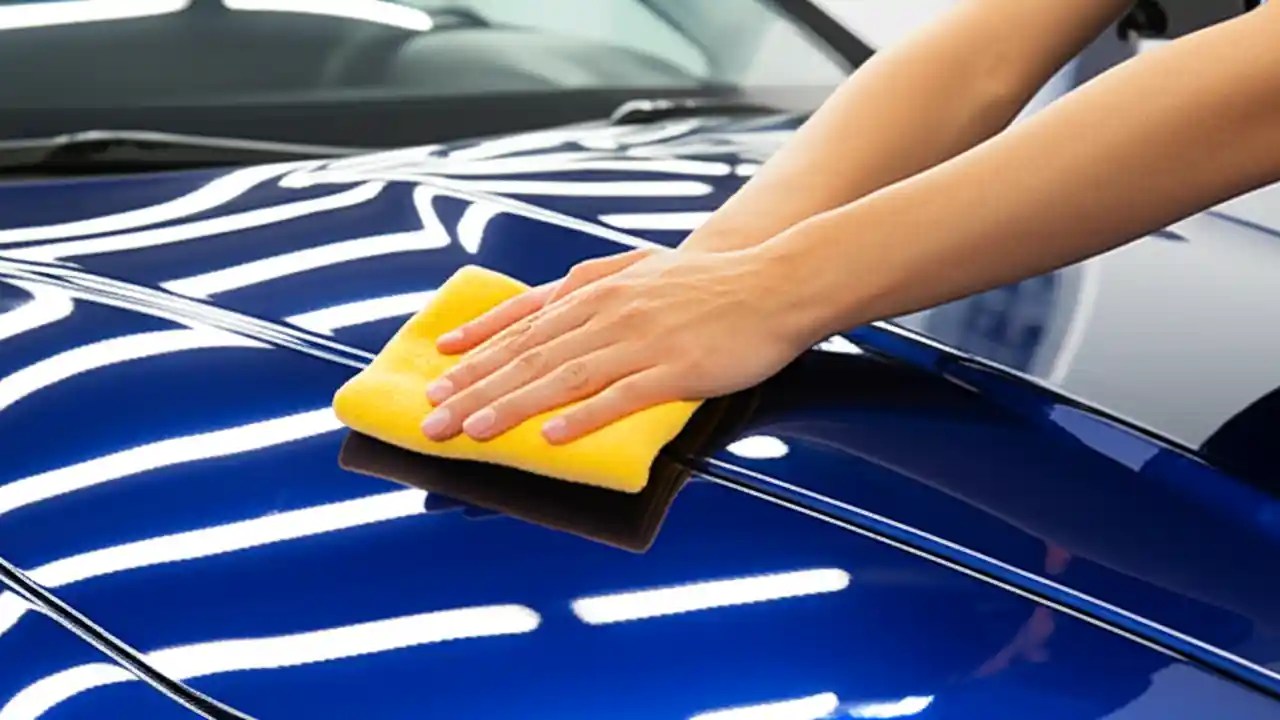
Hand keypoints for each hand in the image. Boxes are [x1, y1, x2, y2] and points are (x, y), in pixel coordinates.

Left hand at [421, 247, 811, 443]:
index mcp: (597, 290)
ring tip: (473, 430)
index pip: (523, 323)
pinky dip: (582, 417)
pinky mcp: (674, 369)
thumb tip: (550, 305)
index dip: (477, 349)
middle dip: (476, 387)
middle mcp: (609, 312)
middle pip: (530, 354)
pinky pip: (620, 397)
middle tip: (433, 418)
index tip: (438, 371)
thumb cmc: (706, 283)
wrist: (774, 282)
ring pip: (562, 376)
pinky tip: (550, 436)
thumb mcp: (641, 269)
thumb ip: (593, 286)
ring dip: (512, 406)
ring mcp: (641, 341)